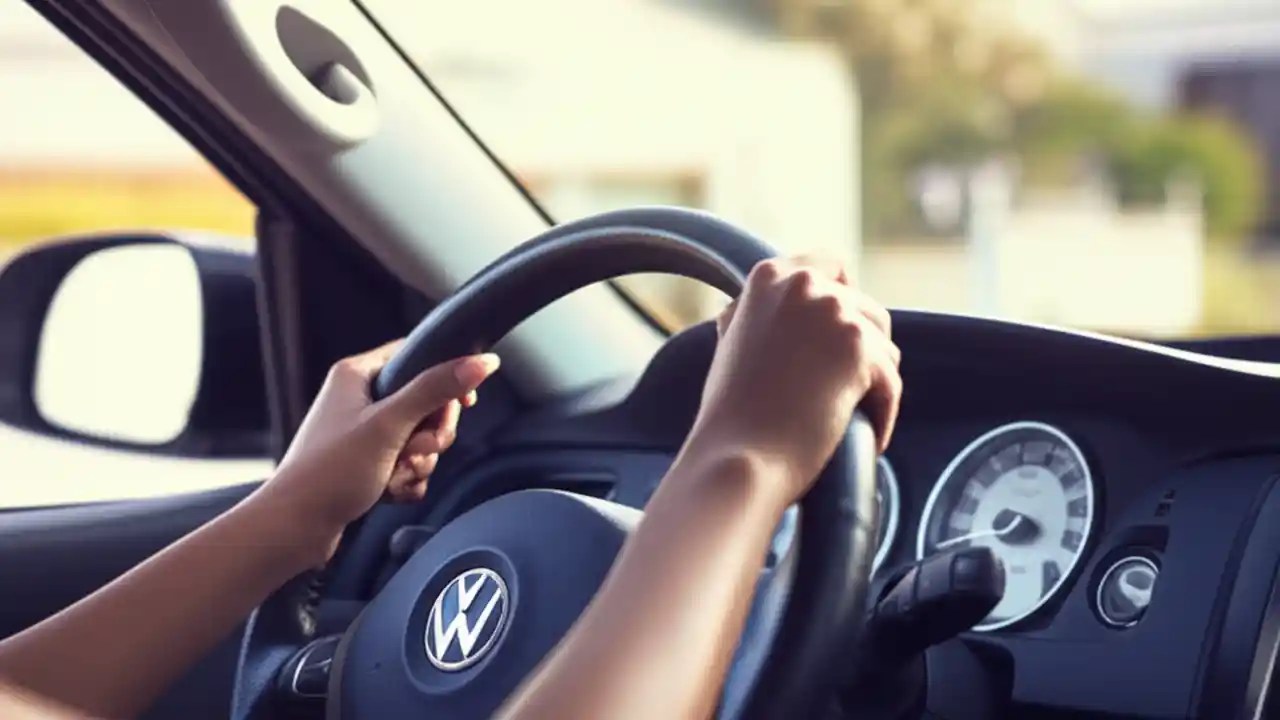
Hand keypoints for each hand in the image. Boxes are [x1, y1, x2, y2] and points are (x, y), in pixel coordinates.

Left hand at [253, 340, 499, 559]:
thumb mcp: (389, 425)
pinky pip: (408, 464)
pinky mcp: (367, 464)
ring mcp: (364, 434)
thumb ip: (435, 390)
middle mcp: (359, 399)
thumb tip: (481, 361)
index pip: (416, 355)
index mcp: (357, 374)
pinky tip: (391, 491)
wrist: (294, 529)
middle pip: (426, 402)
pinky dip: (406, 480)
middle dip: (430, 434)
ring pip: (421, 438)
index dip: (445, 376)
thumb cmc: (330, 472)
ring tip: (396, 475)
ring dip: (419, 462)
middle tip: (415, 451)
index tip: (464, 401)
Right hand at [689, 256, 900, 504]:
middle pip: (866, 309)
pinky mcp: (860, 349)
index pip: (831, 265)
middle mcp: (803, 285)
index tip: (841, 332)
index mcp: (768, 277)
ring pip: (884, 347)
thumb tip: (795, 297)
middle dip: (862, 351)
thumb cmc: (732, 412)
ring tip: (851, 414)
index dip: (844, 297)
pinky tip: (868, 439)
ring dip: (874, 382)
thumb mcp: (735, 338)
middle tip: (843, 390)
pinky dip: (882, 415)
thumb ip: (761, 309)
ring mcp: (834, 313)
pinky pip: (890, 384)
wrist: (738, 457)